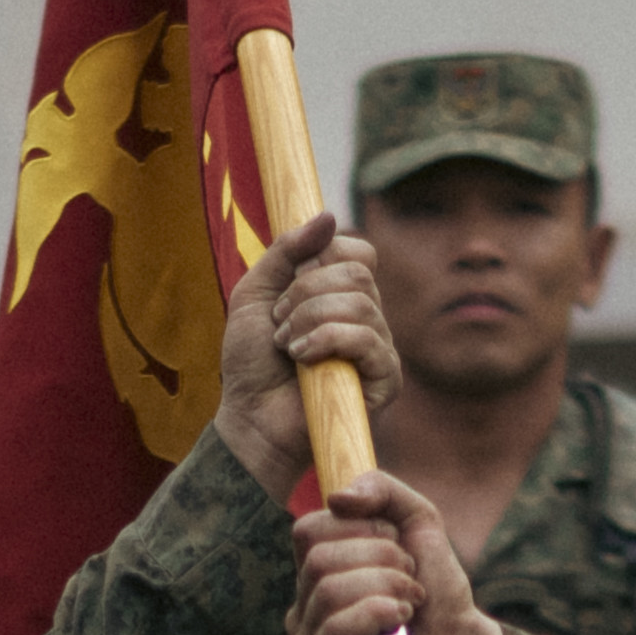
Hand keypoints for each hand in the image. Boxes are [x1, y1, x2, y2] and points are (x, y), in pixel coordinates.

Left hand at [217, 211, 395, 498]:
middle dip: (306, 293)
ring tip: (287, 346)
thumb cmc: (251, 363)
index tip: (287, 287)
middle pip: (358, 272)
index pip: (358, 251)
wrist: (250, 419)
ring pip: (361, 303)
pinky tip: (303, 359)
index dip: (322, 259)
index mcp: (343, 294)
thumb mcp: (255, 293)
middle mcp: (368, 317)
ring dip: (309, 319)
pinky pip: (369, 339)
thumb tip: (328, 215)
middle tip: (279, 323)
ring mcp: (380, 348)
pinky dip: (327, 340)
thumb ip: (286, 251)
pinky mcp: (385, 379)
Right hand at [291, 464, 500, 634]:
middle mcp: (301, 604)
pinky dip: (375, 615)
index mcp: (315, 570)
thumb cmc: (437, 590)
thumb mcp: (417, 520)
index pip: (308, 530)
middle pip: (320, 560)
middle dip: (382, 562)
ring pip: (329, 591)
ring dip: (387, 588)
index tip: (399, 549)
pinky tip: (399, 622)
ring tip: (410, 604)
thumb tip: (336, 498)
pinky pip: (333, 629)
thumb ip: (380, 489)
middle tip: (411, 583)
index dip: (363, 531)